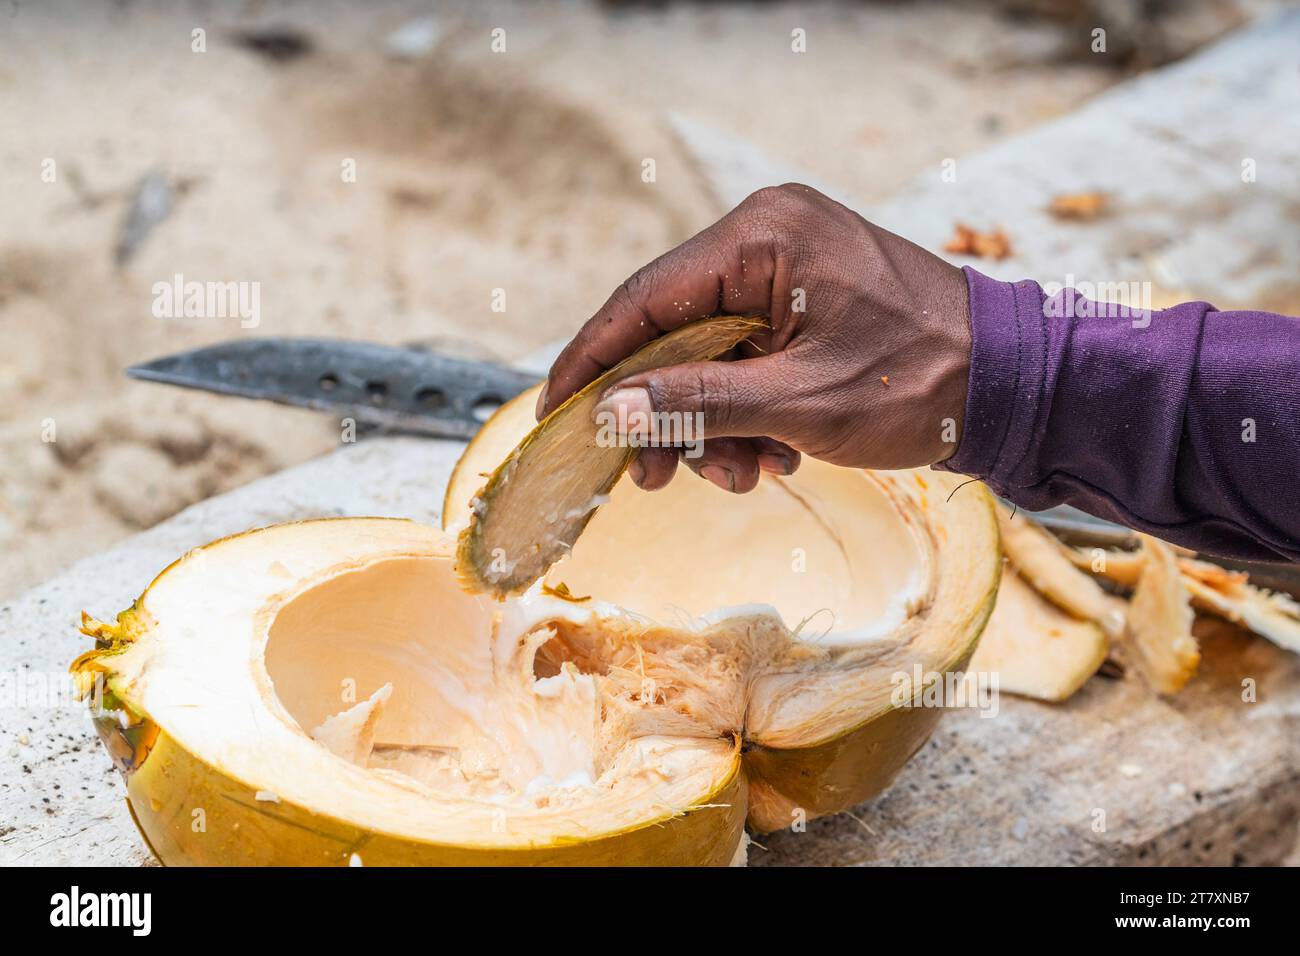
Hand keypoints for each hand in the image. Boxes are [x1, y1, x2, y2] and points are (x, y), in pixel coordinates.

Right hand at [537, 183, 972, 491]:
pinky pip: (745, 360)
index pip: (644, 299)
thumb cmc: (922, 382)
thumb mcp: (798, 402)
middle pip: (671, 332)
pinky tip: (775, 454)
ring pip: (706, 356)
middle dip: (664, 413)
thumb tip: (610, 412)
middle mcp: (766, 239)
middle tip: (654, 479)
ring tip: (744, 474)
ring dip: (711, 425)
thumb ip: (696, 401)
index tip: (556, 413)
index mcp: (762, 237)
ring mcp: (787, 270)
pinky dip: (746, 414)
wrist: (1014, 388)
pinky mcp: (805, 302)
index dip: (592, 361)